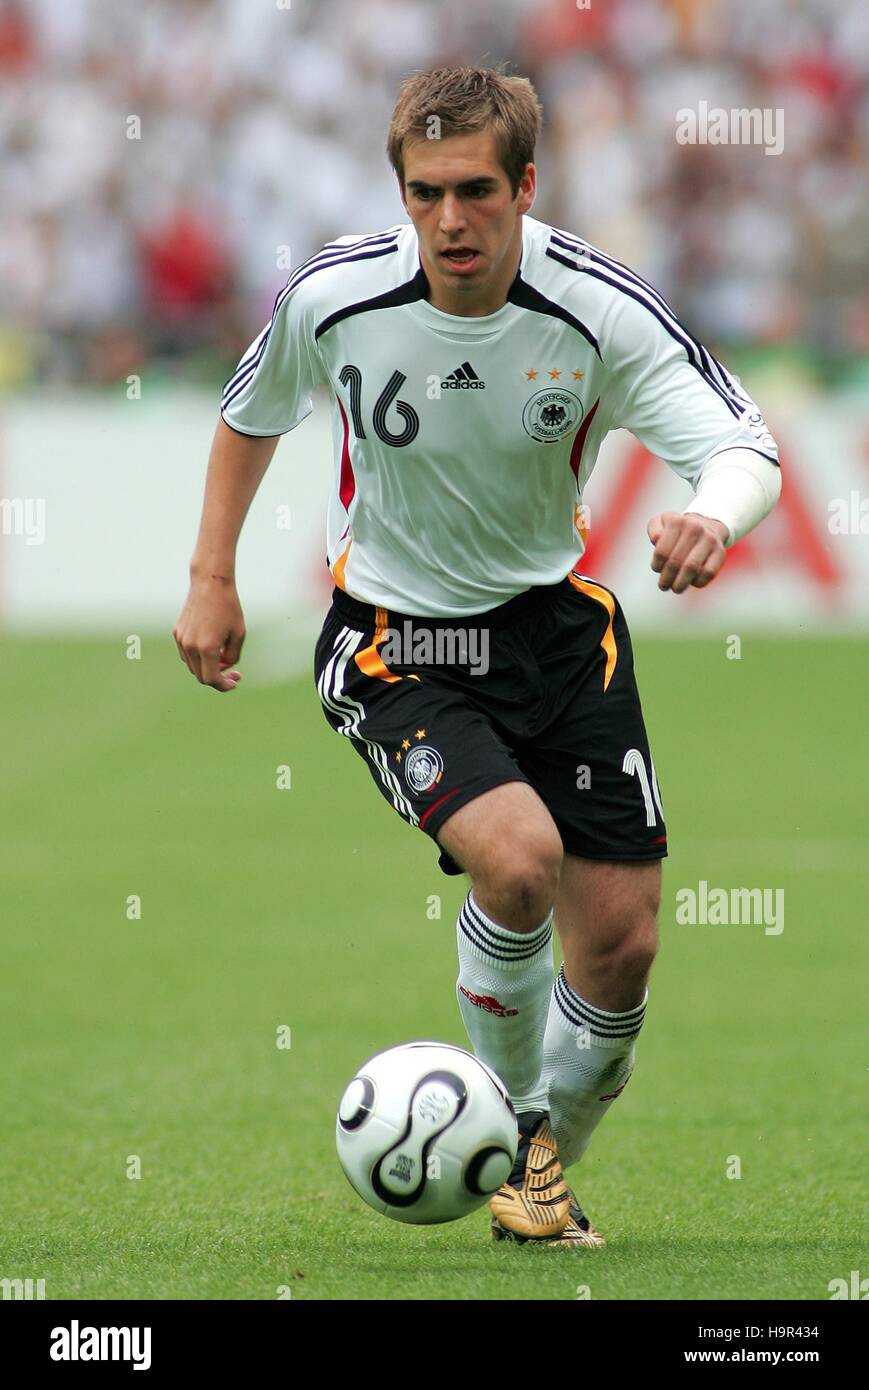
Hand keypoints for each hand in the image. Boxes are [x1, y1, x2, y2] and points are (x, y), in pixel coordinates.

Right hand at [173, 572, 245, 690]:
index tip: (235, 682)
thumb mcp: (239, 634)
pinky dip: (198, 657)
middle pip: (201, 676)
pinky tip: (211, 647)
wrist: (210, 583)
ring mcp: (181, 640)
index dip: (224, 685)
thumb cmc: (229, 607)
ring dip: (207, 667)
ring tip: (224, 657)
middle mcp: (190, 646)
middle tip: (234, 673)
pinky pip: (187, 654)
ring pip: (192, 666)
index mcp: (207, 648)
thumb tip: (223, 668)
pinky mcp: (177, 633)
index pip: (211, 679)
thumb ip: (232, 657)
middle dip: (218, 678)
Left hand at [646, 512, 729, 593]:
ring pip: (692, 568)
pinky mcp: (720, 552)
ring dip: (681, 583)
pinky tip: (693, 582)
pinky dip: (698, 582)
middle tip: (664, 586)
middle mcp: (695, 529)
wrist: (707, 525)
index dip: (657, 566)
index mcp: (677, 522)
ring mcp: (709, 540)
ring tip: (676, 588)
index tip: (657, 569)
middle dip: (667, 578)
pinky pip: (708, 573)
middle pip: (676, 561)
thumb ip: (654, 530)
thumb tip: (657, 540)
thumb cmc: (678, 530)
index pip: (662, 552)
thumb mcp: (662, 522)